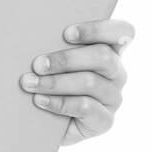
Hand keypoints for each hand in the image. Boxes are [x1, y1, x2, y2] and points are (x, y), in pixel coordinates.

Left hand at [18, 18, 134, 145]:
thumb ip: (52, 45)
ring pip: (91, 82)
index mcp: (109, 49)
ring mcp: (113, 97)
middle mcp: (116, 72)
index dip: (99, 30)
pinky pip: (85, 107)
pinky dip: (59, 102)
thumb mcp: (51, 60)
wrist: (42, 121)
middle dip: (66, 59)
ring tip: (30, 83)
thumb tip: (32, 34)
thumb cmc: (47, 80)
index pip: (122, 32)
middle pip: (103, 57)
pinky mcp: (105, 120)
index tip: (67, 34)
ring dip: (55, 82)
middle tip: (38, 64)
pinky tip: (40, 100)